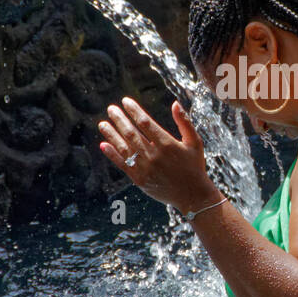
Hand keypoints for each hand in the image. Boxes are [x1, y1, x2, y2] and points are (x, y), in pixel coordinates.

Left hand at [98, 98, 219, 213]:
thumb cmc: (194, 166)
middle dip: (119, 119)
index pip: (145, 123)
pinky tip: (103, 145)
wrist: (192, 195)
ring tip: (102, 124)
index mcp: (167, 144)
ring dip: (112, 134)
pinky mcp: (139, 179)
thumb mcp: (195, 142)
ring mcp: (145, 168)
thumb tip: (175, 103)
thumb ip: (184, 122)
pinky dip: (112, 154)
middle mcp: (154, 155)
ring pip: (124, 148)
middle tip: (111, 109)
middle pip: (131, 133)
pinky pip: (122, 164)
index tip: (125, 101)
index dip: (134, 111)